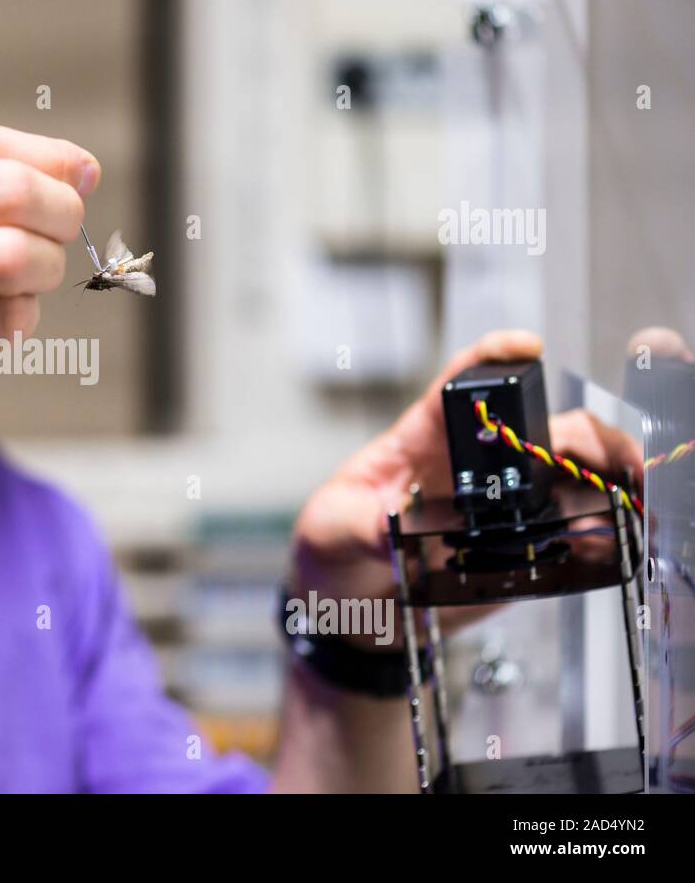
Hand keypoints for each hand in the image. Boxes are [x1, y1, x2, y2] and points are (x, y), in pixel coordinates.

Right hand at [0, 116, 99, 422]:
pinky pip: (2, 322)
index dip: (53, 161)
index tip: (80, 176)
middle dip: (63, 211)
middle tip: (63, 229)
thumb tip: (78, 167)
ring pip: (17, 260)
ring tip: (29, 275)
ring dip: (46, 268)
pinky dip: (20, 317)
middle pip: (14, 194)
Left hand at [288, 329, 643, 645]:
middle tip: (594, 451)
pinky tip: (616, 528)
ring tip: (625, 484)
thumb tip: (391, 525)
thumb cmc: (335, 550)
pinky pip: (568, 524)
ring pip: (567, 467)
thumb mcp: (332, 529)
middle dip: (575, 428)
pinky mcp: (517, 544)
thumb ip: (360, 524)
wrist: (351, 610)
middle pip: (536, 424)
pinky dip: (601, 522)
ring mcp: (499, 501)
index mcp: (421, 439)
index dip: (492, 357)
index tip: (524, 346)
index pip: (458, 384)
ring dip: (603, 468)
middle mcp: (468, 462)